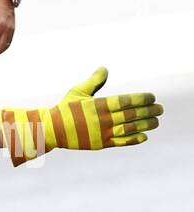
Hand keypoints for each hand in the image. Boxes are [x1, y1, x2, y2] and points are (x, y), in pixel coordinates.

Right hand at [1, 67, 162, 165]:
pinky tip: (144, 136)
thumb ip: (94, 81)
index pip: (127, 100)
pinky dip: (134, 139)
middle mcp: (103, 118)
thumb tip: (104, 68)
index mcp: (99, 104)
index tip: (152, 97)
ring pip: (131, 128)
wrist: (51, 129)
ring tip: (156, 122)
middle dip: (149, 111)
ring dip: (146, 124)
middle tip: (160, 109)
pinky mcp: (100, 144)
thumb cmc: (64, 109)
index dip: (142, 98)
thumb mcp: (77, 91)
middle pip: (132, 114)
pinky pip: (122, 142)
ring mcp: (102, 132)